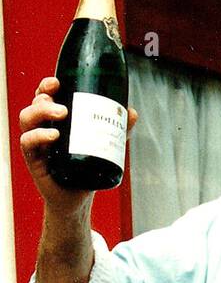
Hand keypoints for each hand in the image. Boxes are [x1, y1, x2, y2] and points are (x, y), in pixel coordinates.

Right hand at [20, 76, 137, 213]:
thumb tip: (132, 113)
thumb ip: (118, 130)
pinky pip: (27, 142)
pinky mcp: (34, 160)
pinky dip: (37, 136)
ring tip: (61, 115)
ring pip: (27, 119)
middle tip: (64, 106)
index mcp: (55, 120)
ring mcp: (36, 144)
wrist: (77, 199)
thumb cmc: (85, 170)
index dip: (47, 85)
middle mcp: (42, 128)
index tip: (57, 82)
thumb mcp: (103, 146)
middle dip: (45, 98)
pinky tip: (53, 135)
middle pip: (34, 103)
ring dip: (41, 112)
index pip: (45, 96)